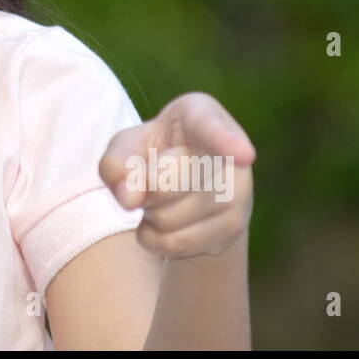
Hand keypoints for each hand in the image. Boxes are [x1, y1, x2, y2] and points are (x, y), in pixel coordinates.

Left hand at [99, 92, 255, 258]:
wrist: (191, 185)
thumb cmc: (154, 153)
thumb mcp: (127, 147)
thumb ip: (116, 164)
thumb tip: (130, 200)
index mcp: (201, 114)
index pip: (210, 128)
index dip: (224, 141)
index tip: (242, 155)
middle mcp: (230, 153)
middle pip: (165, 181)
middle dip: (142, 186)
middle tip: (151, 175)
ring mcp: (239, 193)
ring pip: (167, 218)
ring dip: (149, 213)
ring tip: (162, 197)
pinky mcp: (234, 227)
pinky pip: (174, 244)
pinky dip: (154, 237)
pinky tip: (165, 221)